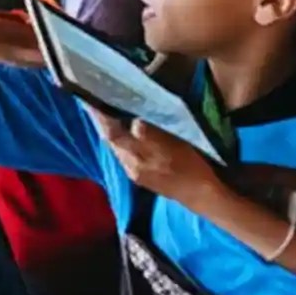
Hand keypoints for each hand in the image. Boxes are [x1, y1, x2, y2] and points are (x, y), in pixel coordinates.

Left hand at [94, 110, 223, 207]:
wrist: (201, 194)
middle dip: (103, 122)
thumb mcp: (175, 143)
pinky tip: (123, 132)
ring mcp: (134, 172)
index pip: (112, 133)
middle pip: (110, 140)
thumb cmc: (192, 165)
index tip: (94, 100)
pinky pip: (123, 154)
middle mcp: (131, 165)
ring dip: (110, 131)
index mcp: (138, 157)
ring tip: (107, 113)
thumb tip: (133, 121)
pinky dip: (120, 142)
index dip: (102, 117)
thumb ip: (151, 133)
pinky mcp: (139, 176)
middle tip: (97, 102)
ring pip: (116, 147)